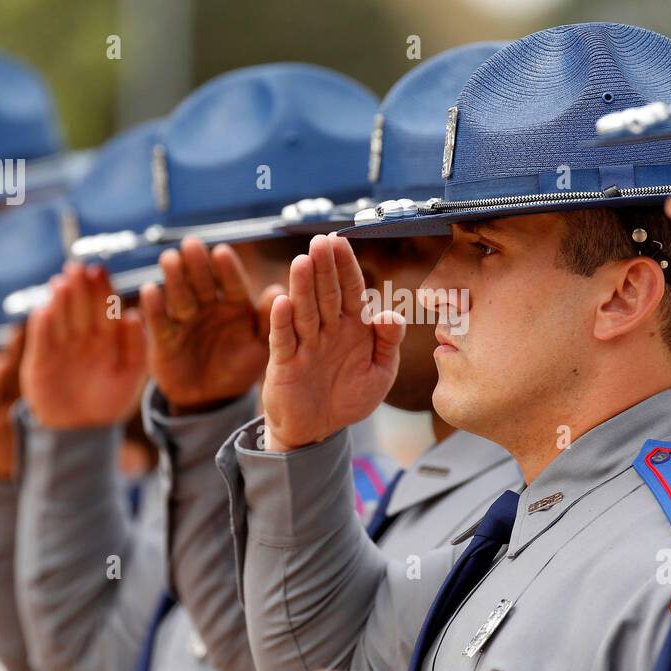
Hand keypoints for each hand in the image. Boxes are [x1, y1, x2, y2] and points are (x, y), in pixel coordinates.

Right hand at [20, 263, 145, 429]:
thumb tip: (135, 316)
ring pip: (60, 318)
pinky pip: (41, 340)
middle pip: (80, 306)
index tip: (100, 271)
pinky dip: (41, 327)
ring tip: (62, 283)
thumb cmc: (111, 401)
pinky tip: (43, 311)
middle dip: (79, 287)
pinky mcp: (39, 360)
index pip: (104, 307)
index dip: (101, 289)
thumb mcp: (131, 375)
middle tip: (78, 268)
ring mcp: (60, 346)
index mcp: (107, 336)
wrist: (82, 429)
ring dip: (59, 301)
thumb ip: (136, 347)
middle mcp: (82, 336)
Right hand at [140, 238, 277, 412]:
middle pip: (203, 282)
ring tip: (170, 259)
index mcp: (236, 306)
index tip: (222, 252)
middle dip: (197, 264)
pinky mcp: (165, 338)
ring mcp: (186, 320)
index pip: (233, 284)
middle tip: (192, 244)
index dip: (227, 269)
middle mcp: (210, 306)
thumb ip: (268, 321)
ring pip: (180, 295)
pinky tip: (150, 290)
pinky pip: (160, 321)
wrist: (212, 399)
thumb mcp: (258, 347)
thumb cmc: (239, 367)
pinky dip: (154, 307)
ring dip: (174, 278)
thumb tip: (278, 291)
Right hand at [261, 234, 403, 451]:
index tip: (342, 243)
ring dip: (303, 287)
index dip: (347, 267)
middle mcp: (327, 329)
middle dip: (324, 267)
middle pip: (326, 293)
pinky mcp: (284, 362)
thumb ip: (388, 343)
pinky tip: (282, 302)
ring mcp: (305, 343)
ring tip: (302, 262)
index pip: (351, 290)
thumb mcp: (380, 373)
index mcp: (353, 326)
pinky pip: (283, 339)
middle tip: (320, 241)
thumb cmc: (349, 397)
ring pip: (305, 310)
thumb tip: (388, 314)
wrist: (319, 429)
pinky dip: (282, 322)